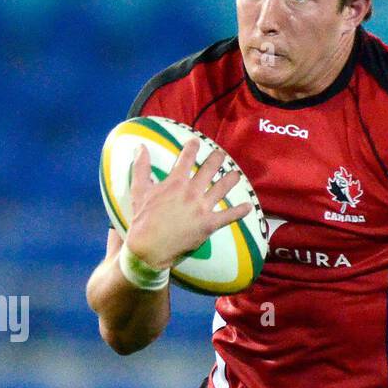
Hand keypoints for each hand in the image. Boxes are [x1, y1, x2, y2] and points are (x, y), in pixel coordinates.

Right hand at [125, 139, 252, 269]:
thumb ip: (141, 166)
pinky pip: (228, 216)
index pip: (186, 158)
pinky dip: (239, 211)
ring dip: (231, 179)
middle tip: (221, 154)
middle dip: (216, 159)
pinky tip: (248, 206)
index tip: (196, 142)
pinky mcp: (209, 224)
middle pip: (209, 169)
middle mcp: (192, 192)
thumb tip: (140, 146)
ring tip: (236, 174)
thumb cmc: (142, 219)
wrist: (150, 246)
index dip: (192, 148)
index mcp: (176, 182)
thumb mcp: (139, 190)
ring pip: (221, 188)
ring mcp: (202, 208)